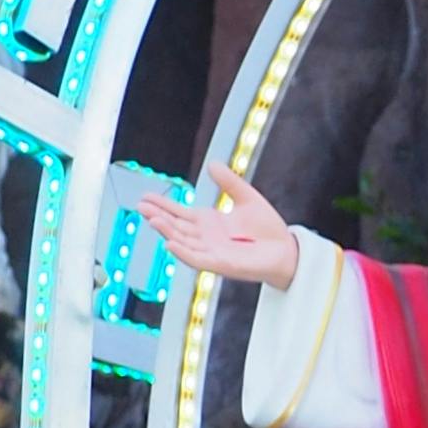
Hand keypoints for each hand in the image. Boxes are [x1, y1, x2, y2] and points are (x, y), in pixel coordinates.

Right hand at [138, 167, 301, 289]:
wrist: (286, 250)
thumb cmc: (267, 228)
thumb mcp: (247, 198)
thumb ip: (229, 182)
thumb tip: (212, 163)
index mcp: (209, 223)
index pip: (180, 213)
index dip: (163, 205)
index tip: (145, 197)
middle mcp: (206, 238)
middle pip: (176, 227)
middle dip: (158, 217)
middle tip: (141, 206)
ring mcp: (212, 252)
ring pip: (183, 242)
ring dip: (167, 232)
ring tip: (152, 219)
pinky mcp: (221, 265)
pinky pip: (198, 259)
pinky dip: (183, 253)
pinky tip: (171, 243)